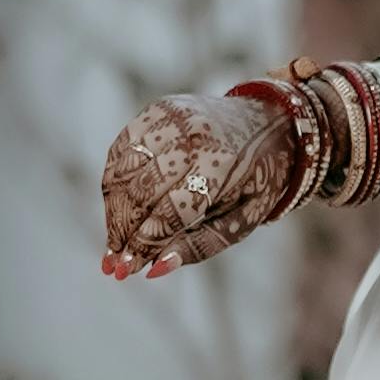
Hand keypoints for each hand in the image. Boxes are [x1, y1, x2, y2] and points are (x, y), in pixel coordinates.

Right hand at [103, 86, 305, 279]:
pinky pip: (121, 149)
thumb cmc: (256, 179)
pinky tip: (115, 208)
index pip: (172, 210)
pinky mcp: (157, 110)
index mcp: (222, 164)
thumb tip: (154, 269)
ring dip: (113, 212)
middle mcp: (193, 135)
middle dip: (124, 233)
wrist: (267, 123)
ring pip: (124, 172)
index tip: (129, 270)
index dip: (146, 243)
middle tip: (115, 265)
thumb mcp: (243, 218)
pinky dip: (113, 181)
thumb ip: (201, 244)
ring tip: (112, 242)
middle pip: (142, 192)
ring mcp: (172, 118)